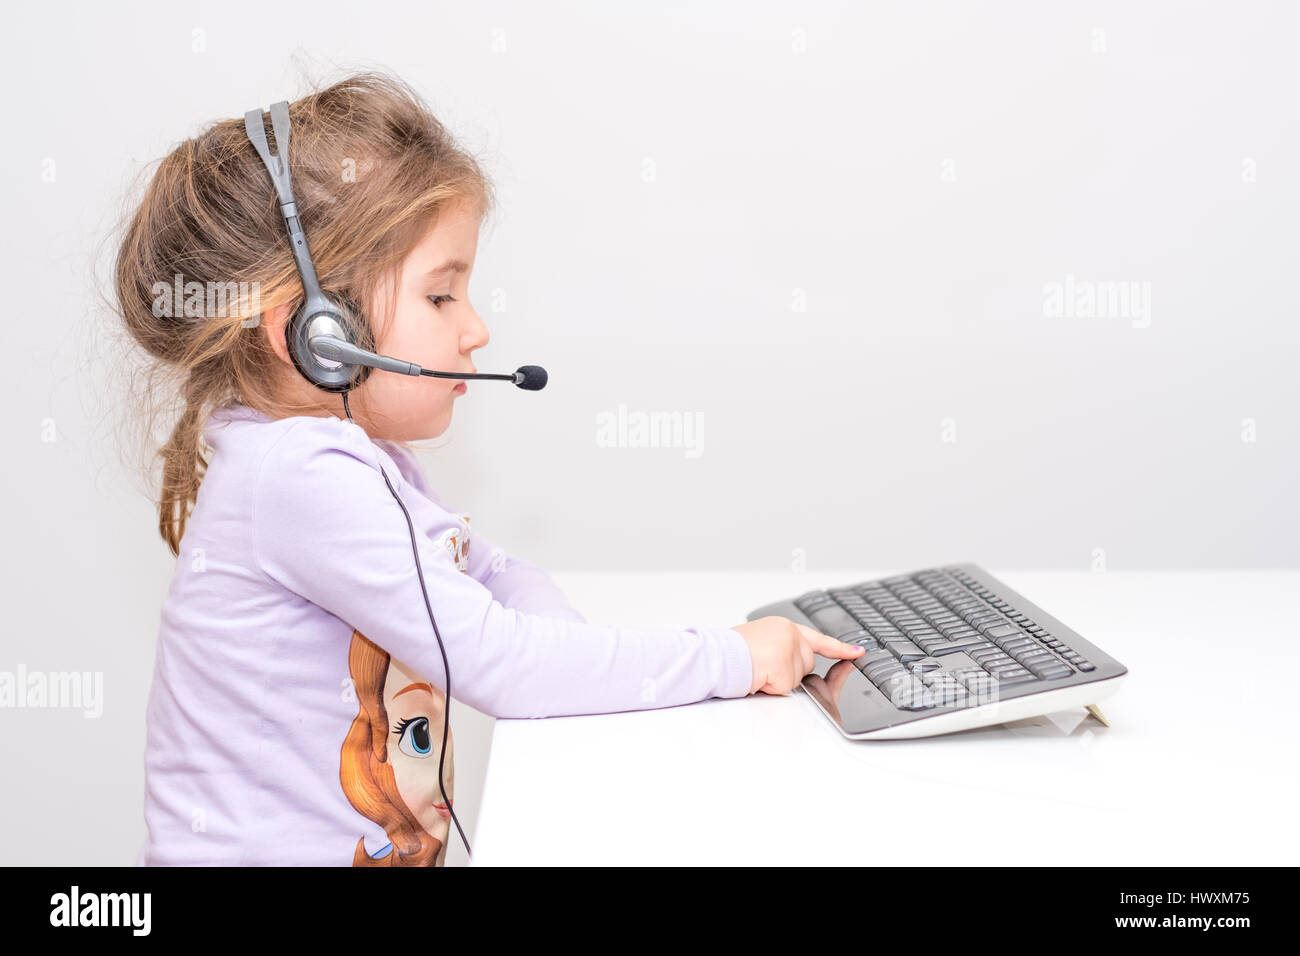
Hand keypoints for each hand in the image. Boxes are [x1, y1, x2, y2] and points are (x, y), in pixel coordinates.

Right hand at [730, 616, 865, 695]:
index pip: (818, 639)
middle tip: (763, 667)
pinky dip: (770, 687)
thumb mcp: (760, 643)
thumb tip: (794, 665)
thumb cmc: (729, 653)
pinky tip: (757, 676)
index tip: (857, 652)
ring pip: (797, 678)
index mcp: (783, 626)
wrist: (716, 656)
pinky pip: (785, 687)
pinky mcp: (785, 664)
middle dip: (788, 672)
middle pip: (806, 664)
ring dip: (777, 680)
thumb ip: (781, 649)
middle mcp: (790, 633)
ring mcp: (789, 648)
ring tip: (756, 670)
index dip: (840, 648)